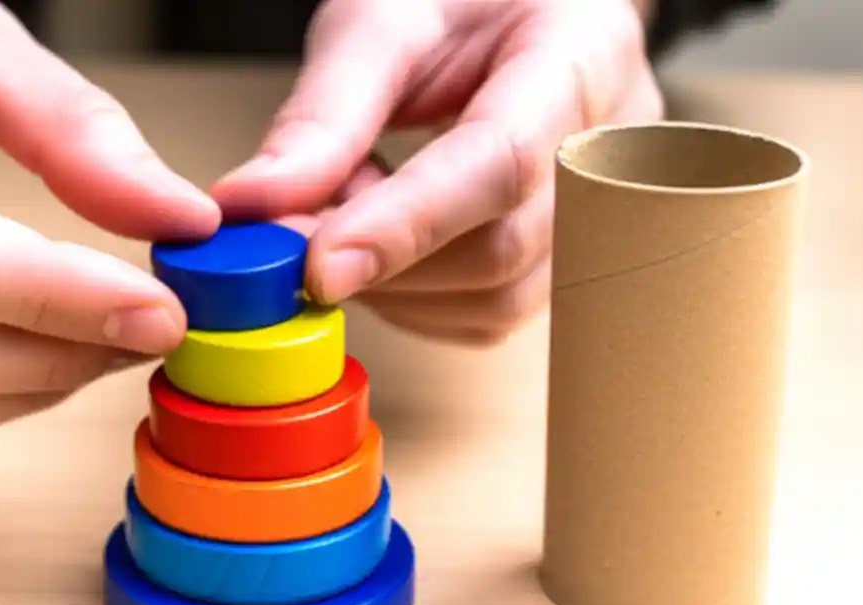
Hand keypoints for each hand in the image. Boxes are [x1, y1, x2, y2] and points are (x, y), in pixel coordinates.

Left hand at [214, 0, 662, 344]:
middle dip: (380, 252)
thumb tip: (252, 209)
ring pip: (491, 299)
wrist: (514, 10)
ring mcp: (598, 216)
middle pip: (498, 247)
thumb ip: (324, 114)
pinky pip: (481, 316)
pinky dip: (411, 295)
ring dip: (391, 278)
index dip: (406, 224)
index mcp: (583, 54)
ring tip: (353, 200)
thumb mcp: (382, 19)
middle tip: (302, 212)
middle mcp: (609, 149)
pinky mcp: (562, 265)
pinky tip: (385, 236)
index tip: (317, 266)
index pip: (502, 160)